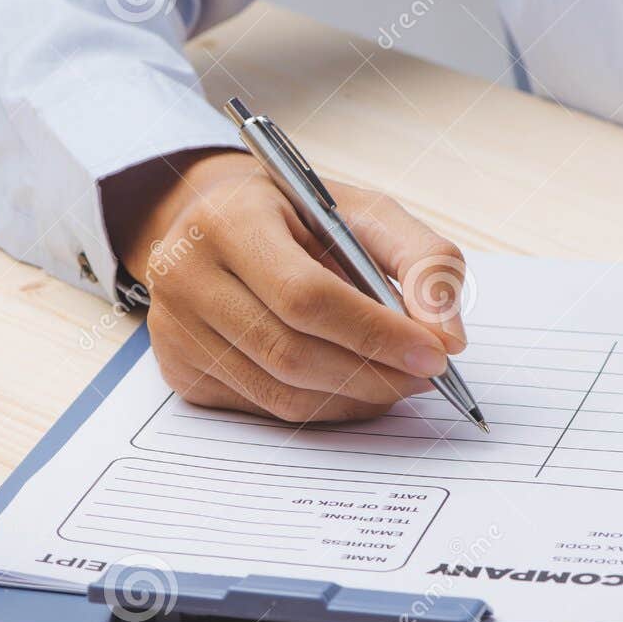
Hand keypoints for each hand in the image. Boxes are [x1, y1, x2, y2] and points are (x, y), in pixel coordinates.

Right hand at [102, 149, 466, 422]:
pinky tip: (353, 387)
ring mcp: (173, 329)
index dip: (375, 333)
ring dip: (354, 399)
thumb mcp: (363, 213)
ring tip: (398, 382)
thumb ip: (422, 261)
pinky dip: (323, 407)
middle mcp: (184, 274)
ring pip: (281, 393)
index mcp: (228, 219)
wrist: (215, 223)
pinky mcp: (179, 370)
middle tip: (425, 377)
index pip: (306, 297)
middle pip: (292, 353)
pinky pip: (264, 408)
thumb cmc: (297, 217)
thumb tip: (449, 337)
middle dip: (373, 374)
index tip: (434, 354)